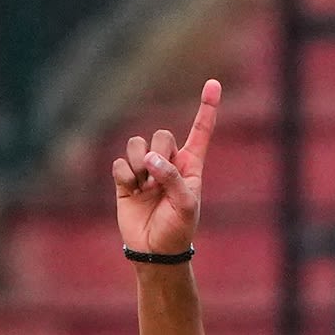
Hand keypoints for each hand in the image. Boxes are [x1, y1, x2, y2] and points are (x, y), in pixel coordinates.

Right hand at [112, 78, 220, 256]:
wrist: (155, 251)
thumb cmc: (177, 229)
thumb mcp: (185, 205)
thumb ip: (171, 177)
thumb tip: (149, 158)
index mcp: (190, 166)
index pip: (200, 131)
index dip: (207, 108)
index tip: (214, 83)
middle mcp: (168, 163)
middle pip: (162, 135)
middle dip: (159, 153)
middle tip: (158, 179)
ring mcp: (146, 169)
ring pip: (137, 144)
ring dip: (139, 164)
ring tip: (144, 187)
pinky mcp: (126, 178)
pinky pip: (120, 162)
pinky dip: (125, 176)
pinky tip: (132, 191)